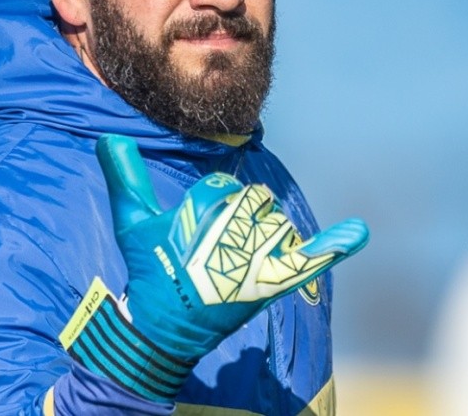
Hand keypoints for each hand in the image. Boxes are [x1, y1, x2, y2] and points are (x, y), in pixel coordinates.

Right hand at [59, 134, 367, 402]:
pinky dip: (333, 247)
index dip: (212, 198)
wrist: (164, 329)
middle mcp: (224, 241)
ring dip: (264, 233)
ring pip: (276, 225)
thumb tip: (110, 138)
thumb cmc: (149, 271)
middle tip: (218, 240)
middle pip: (253, 204)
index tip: (197, 223)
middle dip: (239, 215)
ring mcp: (250, 265)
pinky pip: (306, 262)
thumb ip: (125, 178)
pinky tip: (357, 232)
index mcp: (194, 222)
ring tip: (240, 251)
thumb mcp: (132, 223)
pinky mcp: (269, 287)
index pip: (221, 187)